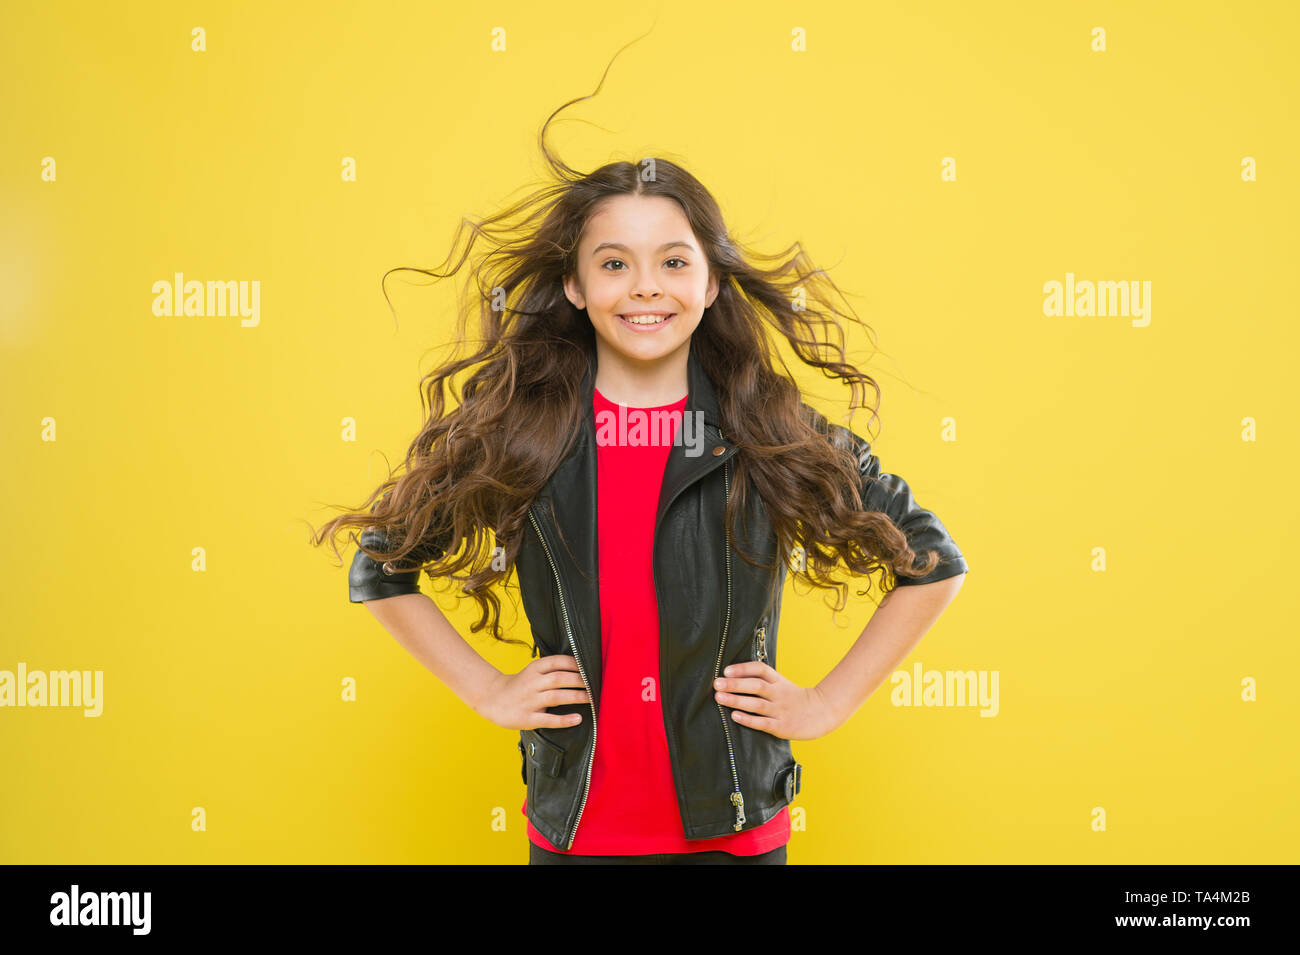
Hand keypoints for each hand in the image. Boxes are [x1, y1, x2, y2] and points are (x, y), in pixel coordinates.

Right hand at [472, 654, 590, 730]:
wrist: (492, 698)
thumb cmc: (519, 685)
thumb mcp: (533, 671)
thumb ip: (552, 669)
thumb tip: (581, 668)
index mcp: (534, 669)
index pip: (557, 662)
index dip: (575, 663)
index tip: (590, 667)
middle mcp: (532, 683)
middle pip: (559, 678)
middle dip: (579, 680)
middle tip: (596, 684)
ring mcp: (530, 701)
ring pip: (556, 697)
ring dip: (576, 697)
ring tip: (591, 698)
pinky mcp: (527, 718)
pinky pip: (548, 719)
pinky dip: (564, 720)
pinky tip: (577, 719)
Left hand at [713, 662, 841, 740]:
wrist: (822, 713)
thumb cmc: (795, 698)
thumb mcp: (782, 684)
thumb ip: (762, 680)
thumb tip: (733, 676)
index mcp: (778, 681)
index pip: (761, 670)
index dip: (743, 669)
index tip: (726, 670)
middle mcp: (779, 694)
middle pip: (756, 686)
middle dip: (735, 684)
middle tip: (717, 683)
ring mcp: (780, 710)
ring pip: (756, 704)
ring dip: (736, 700)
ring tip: (719, 697)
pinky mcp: (782, 726)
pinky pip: (763, 723)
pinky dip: (748, 719)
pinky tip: (735, 716)